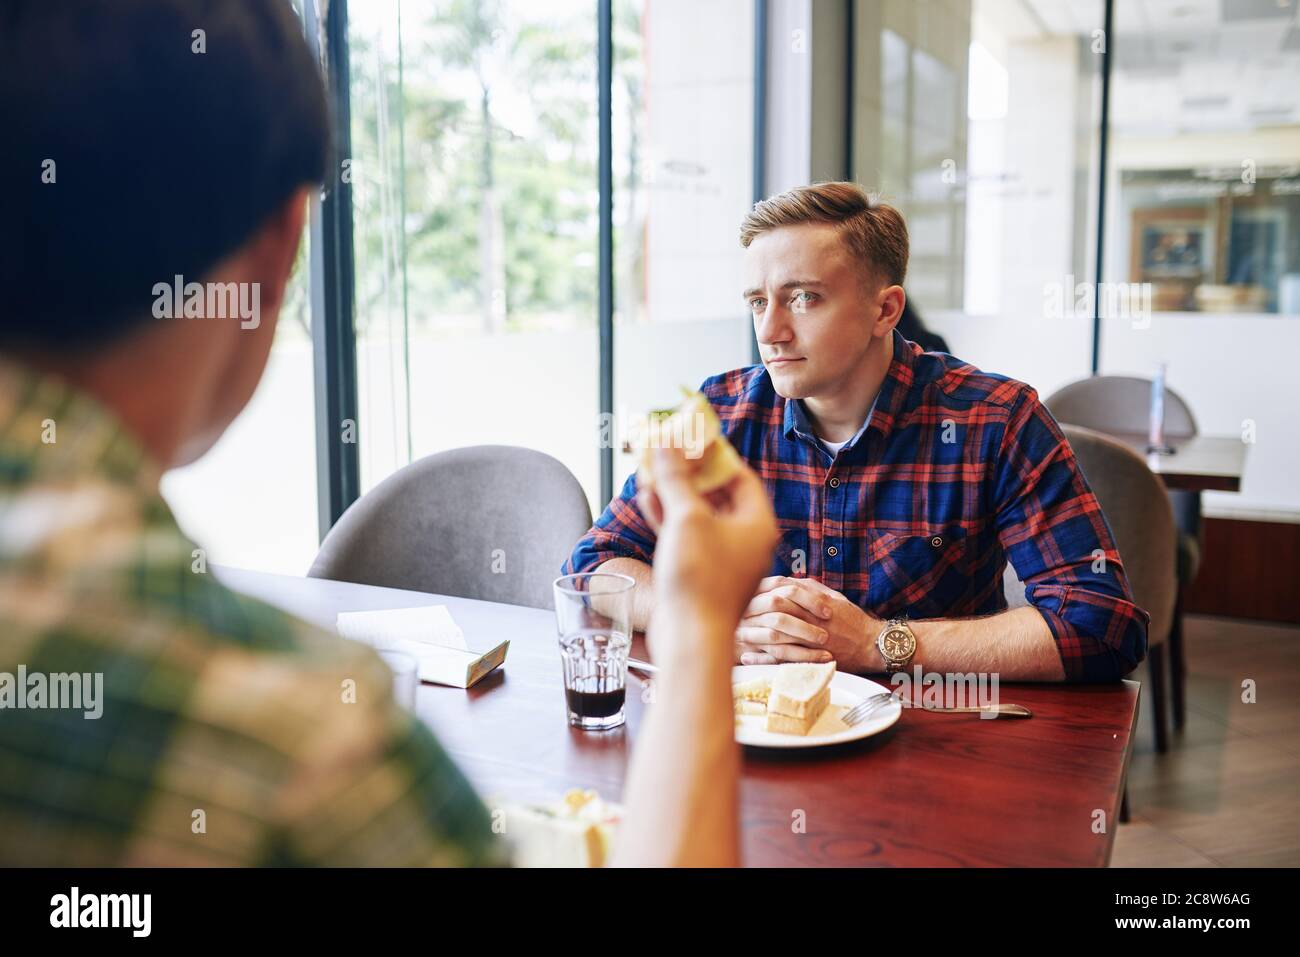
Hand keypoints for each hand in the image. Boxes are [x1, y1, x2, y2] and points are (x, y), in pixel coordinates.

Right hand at [637, 447, 778, 657]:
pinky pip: (689, 537)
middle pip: (719, 495)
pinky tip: (649, 498)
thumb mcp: (686, 518)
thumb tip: (667, 444)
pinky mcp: (703, 576)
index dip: (715, 456)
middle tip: (670, 451)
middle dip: (691, 473)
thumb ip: (676, 478)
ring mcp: (725, 561)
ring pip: (700, 516)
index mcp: (757, 524)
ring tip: (653, 469)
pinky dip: (671, 518)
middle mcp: (746, 542)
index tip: (693, 440)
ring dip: (677, 493)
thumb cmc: (699, 578)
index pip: (741, 477)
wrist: (691, 639)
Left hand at [736, 576, 884, 672]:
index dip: (760, 592)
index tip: (743, 592)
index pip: (782, 593)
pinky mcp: (810, 660)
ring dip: (752, 634)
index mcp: (814, 603)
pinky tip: (746, 656)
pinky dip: (762, 659)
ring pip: (775, 636)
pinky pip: (781, 660)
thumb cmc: (853, 620)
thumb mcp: (835, 597)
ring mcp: (809, 641)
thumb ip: (812, 588)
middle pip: (774, 612)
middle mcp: (810, 620)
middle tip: (731, 610)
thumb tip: (789, 580)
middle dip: (751, 612)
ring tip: (733, 633)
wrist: (872, 645)